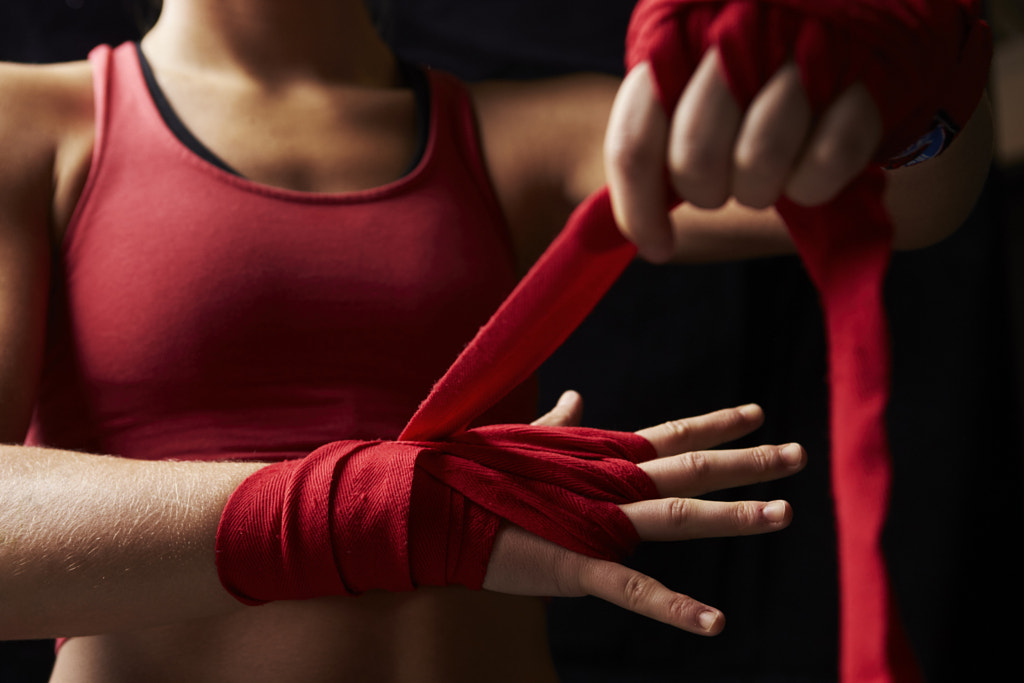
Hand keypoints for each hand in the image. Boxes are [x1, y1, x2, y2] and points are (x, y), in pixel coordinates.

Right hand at [485, 402, 805, 634]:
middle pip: (692, 468)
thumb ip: (561, 423)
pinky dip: (677, 609)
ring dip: (734, 514)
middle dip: (749, 463)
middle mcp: (610, 483)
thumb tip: (576, 395)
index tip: (759, 413)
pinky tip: (717, 623)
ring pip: (680, 514)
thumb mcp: (528, 443)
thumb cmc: (479, 474)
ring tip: (785, 512)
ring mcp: (598, 523)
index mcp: (602, 457)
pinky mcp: (578, 565)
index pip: (673, 434)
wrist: (437, 507)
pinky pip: (635, 590)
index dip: (717, 424)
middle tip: (799, 456)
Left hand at [604, 47, 882, 261]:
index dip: (638, 209)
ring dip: (760, 190)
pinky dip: (814, 187)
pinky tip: (812, 176)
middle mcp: (733, 36)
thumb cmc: (752, 82)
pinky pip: (826, 160)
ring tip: (770, 177)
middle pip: (693, 158)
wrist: (854, 34)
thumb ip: (654, 144)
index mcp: (677, 43)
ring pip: (758, 159)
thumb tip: (616, 231)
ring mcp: (800, 51)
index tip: (656, 249)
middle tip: (724, 188)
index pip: (635, 139)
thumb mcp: (690, 93)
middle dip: (705, 193)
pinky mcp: (865, 76)